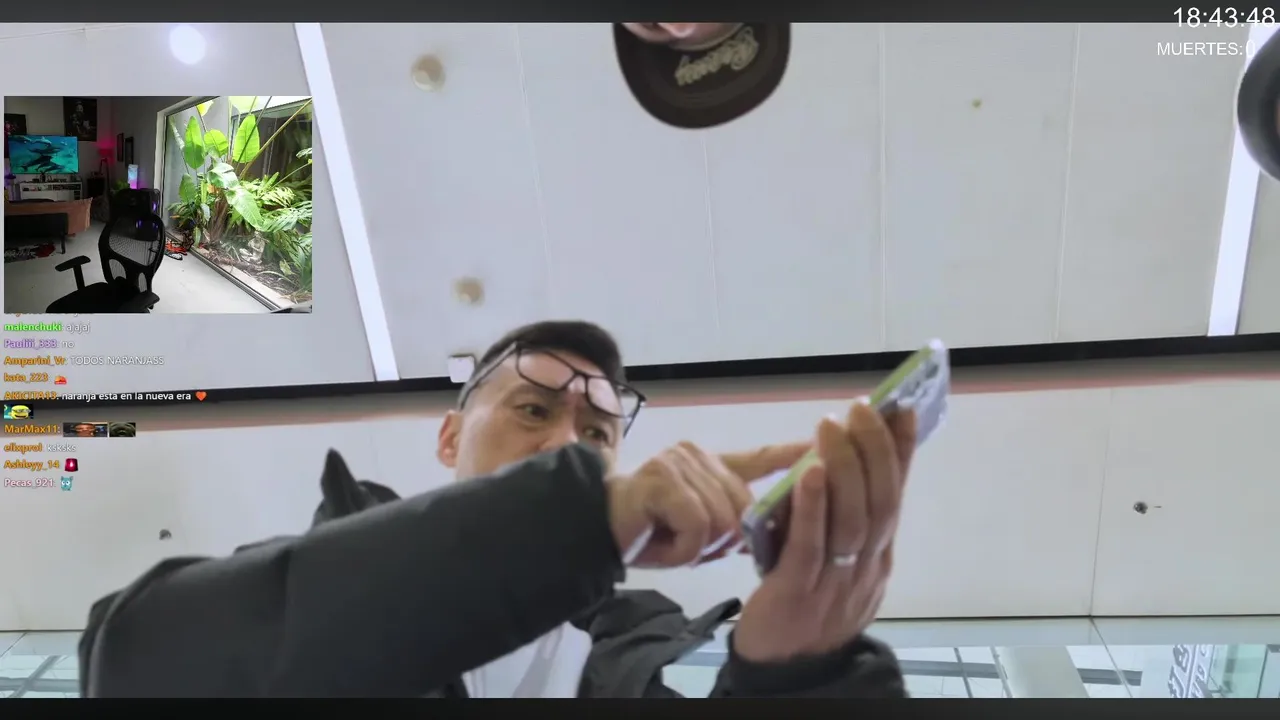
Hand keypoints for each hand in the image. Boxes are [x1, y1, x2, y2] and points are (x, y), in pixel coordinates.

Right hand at [607, 441, 810, 568]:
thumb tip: (781, 525)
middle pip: (743, 509)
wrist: (596, 531)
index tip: (825, 445)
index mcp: (713, 463)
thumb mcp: (701, 527)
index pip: (761, 457)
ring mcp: (679, 463)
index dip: (794, 455)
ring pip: (723, 521)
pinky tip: (663, 544)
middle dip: (722, 542)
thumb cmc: (650, 532)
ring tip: (672, 544)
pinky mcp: (663, 480)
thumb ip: (737, 519)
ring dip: (699, 548)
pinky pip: (699, 527)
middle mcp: (699, 455)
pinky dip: (684, 549)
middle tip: (688, 546)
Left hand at [733, 402, 916, 662]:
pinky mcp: (798, 595)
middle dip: (874, 450)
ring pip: (852, 521)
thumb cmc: (805, 603)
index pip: (895, 496)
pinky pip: (811, 547)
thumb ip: (840, 519)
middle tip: (860, 408)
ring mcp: (836, 584)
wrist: (783, 668)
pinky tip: (808, 473)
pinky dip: (812, 507)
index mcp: (878, 557)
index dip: (900, 452)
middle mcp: (867, 568)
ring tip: (830, 427)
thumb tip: (837, 460)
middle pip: (880, 503)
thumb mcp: (835, 559)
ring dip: (844, 468)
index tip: (899, 408)